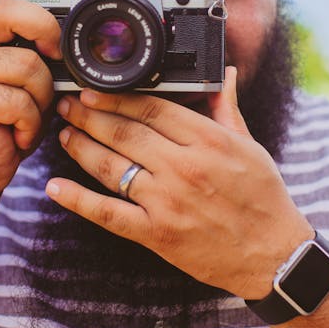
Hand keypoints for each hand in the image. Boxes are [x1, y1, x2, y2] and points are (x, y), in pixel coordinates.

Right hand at [0, 0, 61, 196]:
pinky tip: (22, 132)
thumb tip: (69, 40)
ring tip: (31, 113)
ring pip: (26, 64)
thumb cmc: (7, 122)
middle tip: (55, 52)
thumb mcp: (24, 82)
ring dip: (42, 96)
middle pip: (8, 12)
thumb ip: (36, 55)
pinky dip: (32, 123)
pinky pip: (20, 101)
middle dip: (44, 28)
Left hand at [46, 67, 311, 298]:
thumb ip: (227, 107)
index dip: (116, 97)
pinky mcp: (157, 234)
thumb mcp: (249, 145)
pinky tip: (55, 187)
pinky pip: (109, 214)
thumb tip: (226, 73)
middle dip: (89, 116)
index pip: (152, 109)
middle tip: (66, 105)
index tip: (92, 90)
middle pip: (125, 133)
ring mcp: (167, 202)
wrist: (273, 255)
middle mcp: (184, 167)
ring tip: (64, 134)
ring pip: (112, 167)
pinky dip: (79, 200)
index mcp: (208, 140)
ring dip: (81, 148)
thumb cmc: (263, 197)